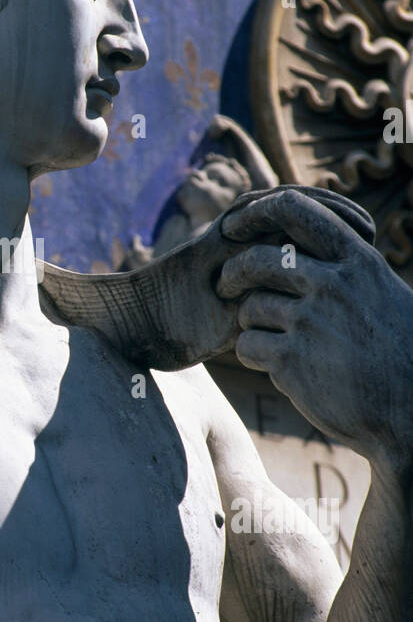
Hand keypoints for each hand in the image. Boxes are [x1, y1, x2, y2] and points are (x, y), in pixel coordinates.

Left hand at [217, 187, 412, 462]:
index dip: (254, 212)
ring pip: (250, 308)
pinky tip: (278, 365)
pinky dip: (253, 354)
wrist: (410, 411)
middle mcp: (333, 285)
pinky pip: (247, 346)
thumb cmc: (395, 352)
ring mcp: (310, 322)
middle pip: (256, 261)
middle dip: (233, 273)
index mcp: (357, 261)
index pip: (294, 209)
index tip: (232, 226)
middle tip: (226, 285)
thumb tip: (287, 245)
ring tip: (272, 338)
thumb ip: (340, 268)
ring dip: (250, 323)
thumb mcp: (380, 293)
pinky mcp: (291, 361)